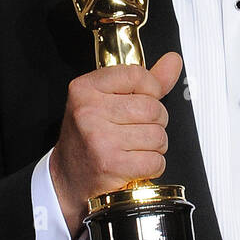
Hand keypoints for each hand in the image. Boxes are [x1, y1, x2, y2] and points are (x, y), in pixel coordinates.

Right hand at [49, 51, 182, 236]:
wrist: (67, 179)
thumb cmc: (88, 138)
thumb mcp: (106, 101)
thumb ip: (143, 81)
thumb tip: (173, 61)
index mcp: (86, 89)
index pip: (137, 75)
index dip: (151, 89)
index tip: (145, 98)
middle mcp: (89, 111)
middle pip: (153, 108)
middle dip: (155, 123)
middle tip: (136, 130)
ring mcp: (100, 138)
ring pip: (158, 136)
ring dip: (154, 146)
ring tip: (134, 148)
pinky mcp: (111, 164)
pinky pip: (155, 160)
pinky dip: (152, 165)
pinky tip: (135, 163)